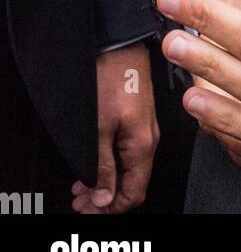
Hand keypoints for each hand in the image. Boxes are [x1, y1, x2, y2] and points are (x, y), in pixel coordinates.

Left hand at [71, 42, 158, 213]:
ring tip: (82, 184)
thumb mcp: (98, 129)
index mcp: (143, 144)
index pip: (134, 193)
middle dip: (105, 196)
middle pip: (132, 182)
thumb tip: (105, 196)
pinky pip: (128, 150)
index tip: (88, 209)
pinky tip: (94, 161)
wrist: (119, 42)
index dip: (110, 208)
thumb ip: (103, 167)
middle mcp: (150, 136)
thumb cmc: (110, 77)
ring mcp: (146, 125)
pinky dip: (110, 162)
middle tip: (80, 200)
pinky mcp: (138, 114)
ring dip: (105, 180)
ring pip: (129, 167)